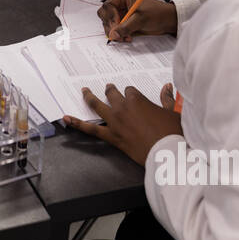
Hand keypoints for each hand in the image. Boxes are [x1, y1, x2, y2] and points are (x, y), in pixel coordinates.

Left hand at [62, 83, 181, 163]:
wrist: (167, 153)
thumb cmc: (172, 132)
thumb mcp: (172, 112)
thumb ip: (166, 99)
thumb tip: (166, 86)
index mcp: (137, 99)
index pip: (129, 90)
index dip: (131, 94)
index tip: (133, 96)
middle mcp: (123, 108)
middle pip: (112, 94)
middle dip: (110, 90)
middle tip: (108, 88)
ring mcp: (115, 122)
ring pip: (97, 106)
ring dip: (90, 98)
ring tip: (84, 92)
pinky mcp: (111, 137)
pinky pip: (91, 129)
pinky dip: (77, 123)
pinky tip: (66, 119)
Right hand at [98, 0, 177, 41]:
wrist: (168, 21)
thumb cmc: (157, 13)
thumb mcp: (141, 19)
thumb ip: (125, 27)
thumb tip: (113, 34)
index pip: (108, 6)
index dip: (110, 17)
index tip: (116, 26)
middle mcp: (120, 3)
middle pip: (105, 15)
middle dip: (111, 26)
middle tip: (117, 34)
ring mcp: (121, 13)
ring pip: (109, 24)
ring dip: (115, 32)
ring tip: (125, 37)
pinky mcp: (123, 22)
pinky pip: (115, 29)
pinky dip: (119, 35)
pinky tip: (127, 37)